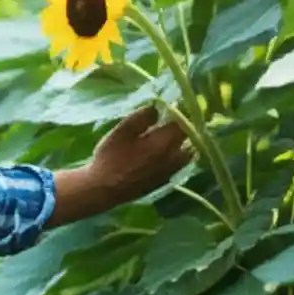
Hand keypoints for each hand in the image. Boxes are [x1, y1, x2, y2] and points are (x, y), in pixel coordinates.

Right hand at [48, 105, 193, 226]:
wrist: (104, 189)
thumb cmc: (110, 157)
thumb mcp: (121, 132)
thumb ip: (141, 117)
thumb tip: (157, 107)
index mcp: (164, 142)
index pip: (182, 123)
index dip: (179, 112)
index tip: (171, 105)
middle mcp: (173, 157)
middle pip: (189, 139)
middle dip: (182, 127)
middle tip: (170, 120)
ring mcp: (170, 171)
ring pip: (187, 153)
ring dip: (182, 143)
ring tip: (169, 136)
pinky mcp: (164, 180)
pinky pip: (178, 164)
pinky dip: (176, 155)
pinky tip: (162, 152)